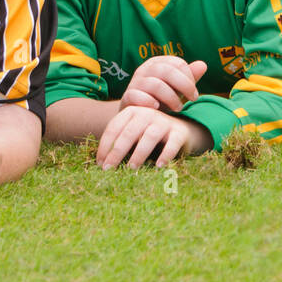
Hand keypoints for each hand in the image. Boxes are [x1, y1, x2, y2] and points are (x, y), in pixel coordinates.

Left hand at [97, 107, 212, 168]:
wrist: (181, 130)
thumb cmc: (148, 135)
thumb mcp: (133, 133)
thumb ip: (118, 141)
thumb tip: (101, 163)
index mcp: (132, 111)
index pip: (114, 127)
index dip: (105, 146)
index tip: (100, 164)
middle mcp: (147, 113)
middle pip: (129, 133)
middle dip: (117, 152)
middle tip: (109, 169)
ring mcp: (164, 121)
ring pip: (149, 137)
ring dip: (139, 154)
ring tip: (131, 169)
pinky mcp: (179, 132)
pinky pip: (172, 144)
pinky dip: (166, 155)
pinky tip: (159, 167)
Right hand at [119, 57, 208, 112]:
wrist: (138, 115)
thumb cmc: (161, 99)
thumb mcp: (177, 88)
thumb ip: (189, 77)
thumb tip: (203, 64)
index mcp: (158, 63)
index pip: (178, 63)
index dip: (190, 79)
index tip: (195, 95)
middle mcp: (145, 69)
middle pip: (167, 71)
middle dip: (184, 86)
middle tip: (191, 100)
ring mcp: (134, 83)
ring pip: (155, 84)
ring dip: (171, 98)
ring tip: (178, 109)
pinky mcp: (126, 97)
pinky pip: (136, 96)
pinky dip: (149, 102)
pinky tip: (158, 109)